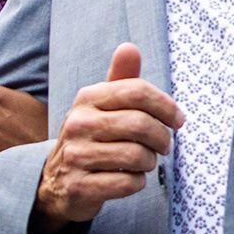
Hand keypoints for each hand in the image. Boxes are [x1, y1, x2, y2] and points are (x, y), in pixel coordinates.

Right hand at [33, 44, 184, 227]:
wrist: (55, 181)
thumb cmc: (91, 138)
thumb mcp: (102, 106)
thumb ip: (121, 79)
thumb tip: (129, 47)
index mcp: (87, 98)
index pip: (138, 91)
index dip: (167, 106)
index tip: (178, 121)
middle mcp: (77, 123)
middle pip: (141, 124)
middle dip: (162, 138)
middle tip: (164, 146)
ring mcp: (76, 156)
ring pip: (137, 156)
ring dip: (150, 163)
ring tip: (143, 162)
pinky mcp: (79, 186)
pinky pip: (127, 183)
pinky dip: (137, 183)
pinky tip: (129, 178)